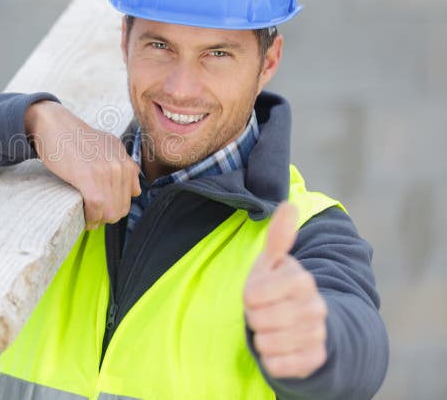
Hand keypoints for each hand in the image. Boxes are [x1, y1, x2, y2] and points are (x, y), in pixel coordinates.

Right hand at [25, 100, 140, 229]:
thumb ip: (124, 165)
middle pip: (121, 208)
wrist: (55, 125)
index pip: (131, 197)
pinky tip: (84, 218)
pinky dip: (90, 217)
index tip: (104, 210)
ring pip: (109, 211)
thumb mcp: (108, 145)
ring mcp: (105, 171)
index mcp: (125, 161)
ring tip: (87, 218)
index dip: (117, 207)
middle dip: (107, 217)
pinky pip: (96, 206)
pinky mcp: (87, 176)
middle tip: (93, 216)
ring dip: (97, 220)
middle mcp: (119, 166)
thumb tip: (135, 188)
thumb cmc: (77, 138)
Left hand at [243, 202, 327, 378]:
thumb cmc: (280, 290)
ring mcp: (317, 335)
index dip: (251, 296)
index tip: (262, 294)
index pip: (253, 295)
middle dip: (255, 318)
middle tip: (268, 313)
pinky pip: (276, 365)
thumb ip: (279, 237)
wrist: (308, 327)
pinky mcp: (315, 360)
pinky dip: (272, 360)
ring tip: (274, 329)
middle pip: (257, 320)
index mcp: (302, 280)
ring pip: (266, 343)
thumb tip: (289, 203)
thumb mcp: (274, 263)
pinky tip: (282, 348)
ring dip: (263, 338)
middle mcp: (315, 307)